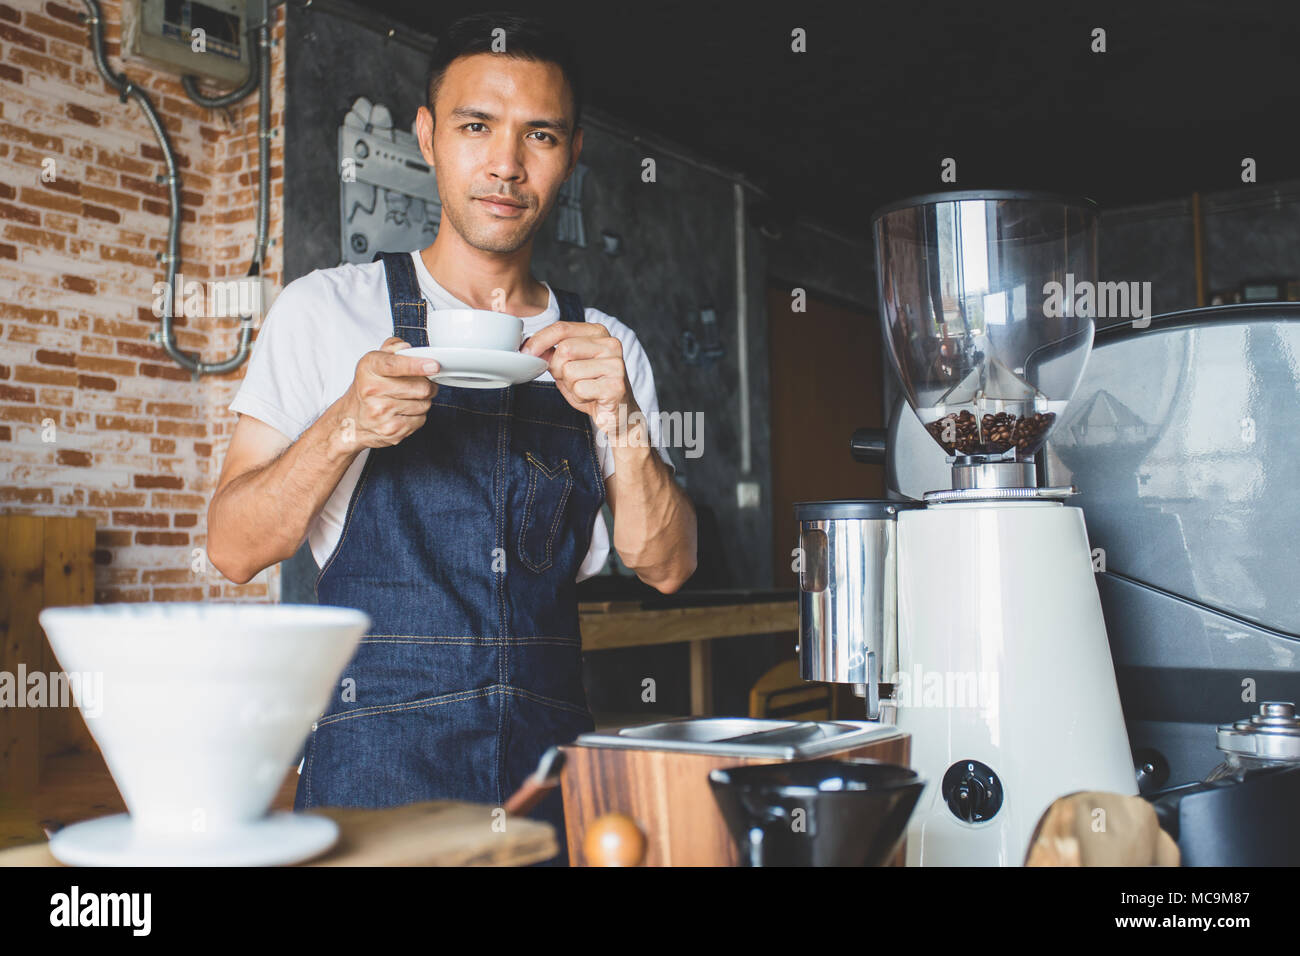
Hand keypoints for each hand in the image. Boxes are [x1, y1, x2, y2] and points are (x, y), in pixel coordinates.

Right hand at [335, 337, 438, 449]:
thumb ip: (391, 349)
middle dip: (428, 385)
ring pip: (424, 404)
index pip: (394, 365)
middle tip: (422, 384)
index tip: (433, 366)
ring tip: (408, 399)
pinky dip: (418, 416)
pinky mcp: (391, 430)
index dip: (417, 365)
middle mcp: (372, 390)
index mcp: (369, 368)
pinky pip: (421, 419)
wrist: (350, 421)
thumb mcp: (374, 362)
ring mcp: (381, 413)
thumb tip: (405, 347)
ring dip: (422, 401)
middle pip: (420, 387)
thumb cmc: (367, 389)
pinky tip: (404, 412)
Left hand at [522, 321, 634, 436]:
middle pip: (564, 349)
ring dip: (570, 386)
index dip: (539, 340)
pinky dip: (579, 398)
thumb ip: (552, 354)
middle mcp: (610, 344)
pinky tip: (592, 398)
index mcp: (598, 332)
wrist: (617, 413)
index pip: (562, 328)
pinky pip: (580, 389)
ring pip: (570, 371)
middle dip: (558, 369)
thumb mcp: (568, 366)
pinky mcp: (616, 385)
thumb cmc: (591, 387)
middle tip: (569, 380)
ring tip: (584, 390)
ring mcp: (616, 364)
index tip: (525, 353)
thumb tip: (529, 347)